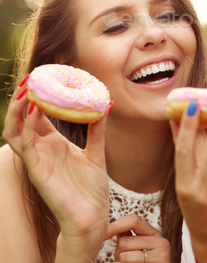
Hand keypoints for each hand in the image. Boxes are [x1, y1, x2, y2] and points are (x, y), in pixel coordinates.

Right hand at [2, 78, 112, 255]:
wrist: (92, 217)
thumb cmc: (91, 189)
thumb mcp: (96, 152)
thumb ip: (97, 129)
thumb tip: (104, 104)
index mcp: (54, 143)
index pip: (39, 114)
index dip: (40, 95)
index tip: (47, 74)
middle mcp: (42, 149)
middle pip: (22, 118)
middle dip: (24, 97)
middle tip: (33, 76)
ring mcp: (36, 159)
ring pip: (15, 129)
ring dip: (18, 109)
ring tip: (28, 89)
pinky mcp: (36, 171)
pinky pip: (25, 145)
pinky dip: (27, 126)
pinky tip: (35, 111)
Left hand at [104, 214, 169, 262]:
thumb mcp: (131, 248)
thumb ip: (126, 235)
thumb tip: (112, 224)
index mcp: (152, 233)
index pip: (133, 220)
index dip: (115, 226)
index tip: (102, 236)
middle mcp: (160, 240)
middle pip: (124, 240)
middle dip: (119, 252)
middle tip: (126, 260)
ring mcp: (162, 253)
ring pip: (124, 254)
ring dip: (121, 262)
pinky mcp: (160, 262)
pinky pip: (129, 261)